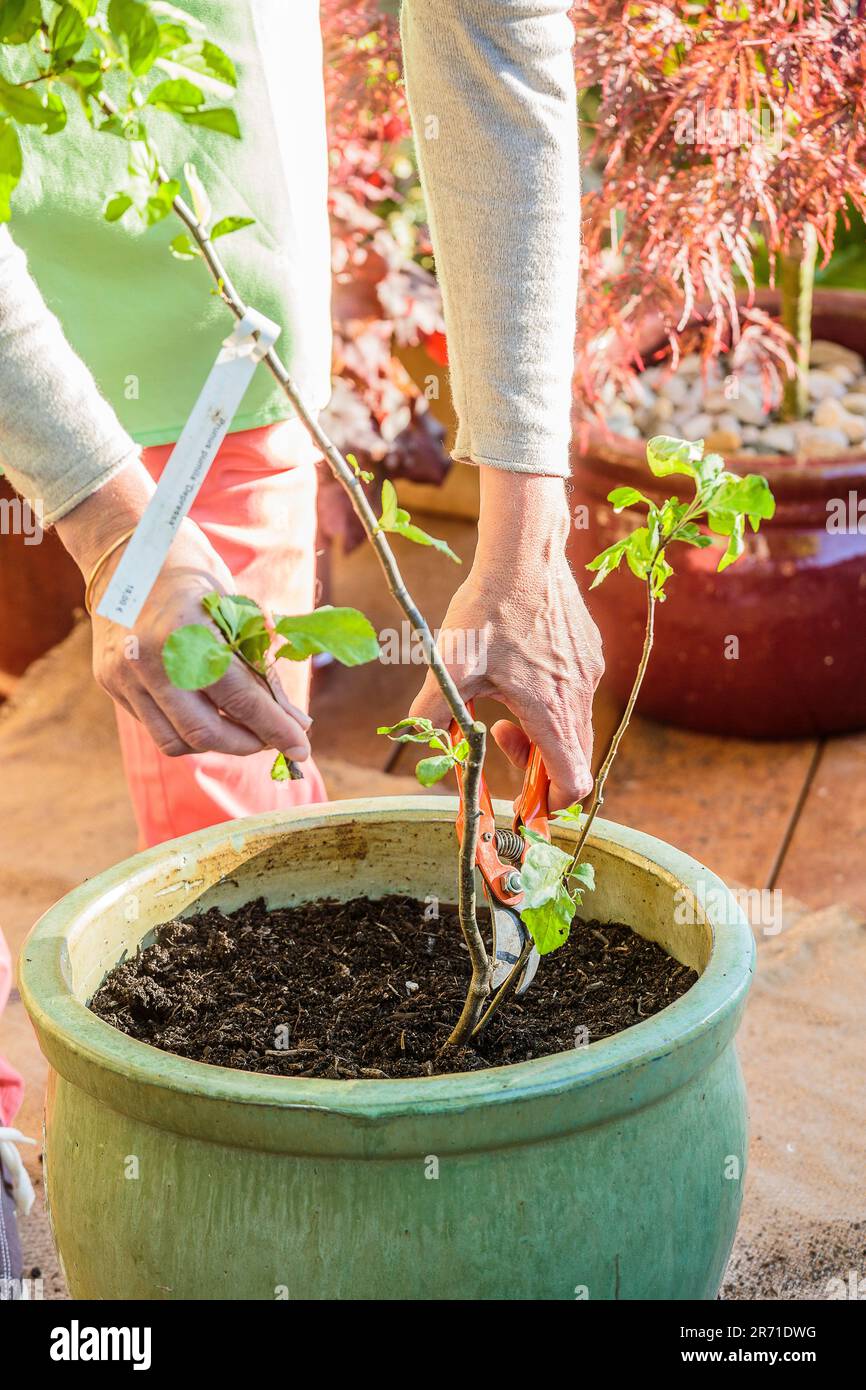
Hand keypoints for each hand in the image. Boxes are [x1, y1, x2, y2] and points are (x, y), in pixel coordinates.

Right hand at [56, 463, 311, 761]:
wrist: (125, 546)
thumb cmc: (191, 573)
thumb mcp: (235, 610)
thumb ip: (258, 666)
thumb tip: (293, 719)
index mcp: (186, 633)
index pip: (239, 698)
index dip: (275, 727)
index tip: (302, 746)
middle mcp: (149, 661)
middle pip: (206, 733)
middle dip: (248, 743)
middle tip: (273, 738)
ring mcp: (123, 675)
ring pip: (175, 741)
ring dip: (216, 743)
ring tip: (241, 727)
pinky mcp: (110, 682)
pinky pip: (154, 725)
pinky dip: (187, 728)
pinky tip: (208, 712)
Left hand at [409, 472, 602, 808]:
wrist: (524, 552)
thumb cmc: (487, 609)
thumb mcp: (451, 665)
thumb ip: (433, 710)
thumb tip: (415, 739)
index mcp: (550, 710)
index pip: (572, 782)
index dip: (551, 803)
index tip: (524, 800)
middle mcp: (578, 696)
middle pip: (572, 759)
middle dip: (536, 764)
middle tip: (498, 736)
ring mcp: (589, 674)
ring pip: (575, 725)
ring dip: (542, 732)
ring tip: (505, 702)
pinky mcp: (590, 653)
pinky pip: (577, 695)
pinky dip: (552, 702)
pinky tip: (520, 670)